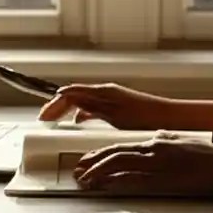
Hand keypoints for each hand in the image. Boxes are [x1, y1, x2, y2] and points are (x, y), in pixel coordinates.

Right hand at [37, 83, 175, 128]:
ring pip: (83, 100)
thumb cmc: (145, 118)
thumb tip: (66, 97)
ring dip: (68, 108)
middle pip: (74, 95)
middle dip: (58, 105)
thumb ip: (89, 106)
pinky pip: (93, 107)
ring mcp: (112, 98)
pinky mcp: (118, 107)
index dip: (54, 104)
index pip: (70, 93)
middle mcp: (106, 92)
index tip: (43, 116)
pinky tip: (80, 121)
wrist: (169, 120)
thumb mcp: (113, 115)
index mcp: (103, 91)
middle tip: (45, 118)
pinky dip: (81, 112)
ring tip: (57, 119)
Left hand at [72, 133, 212, 195]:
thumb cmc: (208, 158)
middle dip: (93, 161)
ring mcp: (155, 164)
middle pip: (114, 153)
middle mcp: (152, 149)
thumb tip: (154, 140)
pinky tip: (104, 186)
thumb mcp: (182, 142)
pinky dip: (114, 182)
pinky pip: (130, 180)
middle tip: (79, 168)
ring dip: (97, 172)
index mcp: (157, 141)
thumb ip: (164, 142)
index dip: (101, 153)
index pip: (121, 145)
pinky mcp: (160, 179)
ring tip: (85, 179)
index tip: (89, 158)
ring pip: (117, 164)